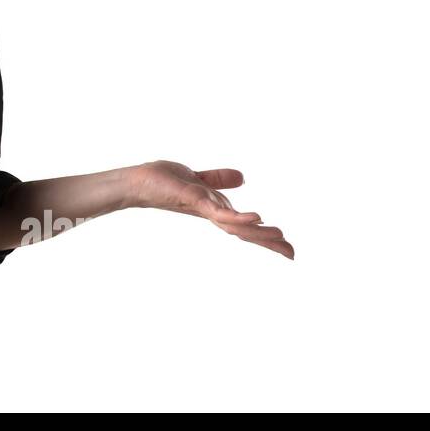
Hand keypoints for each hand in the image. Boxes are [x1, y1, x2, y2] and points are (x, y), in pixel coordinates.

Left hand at [129, 159, 294, 259]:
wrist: (138, 181)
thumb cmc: (162, 182)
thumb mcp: (199, 180)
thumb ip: (218, 180)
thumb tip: (243, 177)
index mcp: (215, 210)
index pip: (244, 227)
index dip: (265, 237)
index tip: (289, 249)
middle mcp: (211, 214)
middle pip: (244, 232)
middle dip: (268, 243)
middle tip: (292, 253)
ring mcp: (204, 209)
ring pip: (235, 225)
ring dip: (258, 232)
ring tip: (281, 236)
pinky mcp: (194, 200)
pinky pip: (219, 211)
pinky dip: (238, 216)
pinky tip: (256, 217)